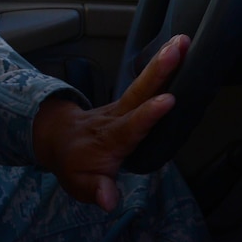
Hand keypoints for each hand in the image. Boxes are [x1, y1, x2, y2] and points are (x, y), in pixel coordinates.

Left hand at [32, 33, 189, 211]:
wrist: (59, 139)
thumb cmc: (73, 164)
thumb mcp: (79, 184)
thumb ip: (96, 190)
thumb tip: (109, 201)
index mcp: (110, 139)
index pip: (131, 126)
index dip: (148, 115)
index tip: (167, 100)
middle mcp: (118, 117)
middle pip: (138, 92)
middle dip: (158, 70)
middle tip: (178, 48)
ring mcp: (122, 105)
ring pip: (143, 82)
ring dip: (162, 61)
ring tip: (182, 40)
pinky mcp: (129, 101)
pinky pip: (146, 82)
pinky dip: (161, 65)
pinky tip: (177, 49)